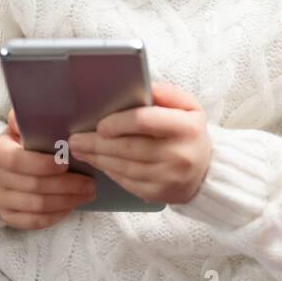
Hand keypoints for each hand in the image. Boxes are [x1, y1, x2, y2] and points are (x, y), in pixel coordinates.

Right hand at [0, 109, 95, 229]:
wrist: (8, 165)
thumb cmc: (24, 143)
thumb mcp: (22, 127)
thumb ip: (23, 119)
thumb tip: (22, 119)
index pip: (16, 160)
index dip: (42, 164)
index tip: (66, 163)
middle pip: (33, 185)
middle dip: (65, 185)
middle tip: (90, 183)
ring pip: (36, 206)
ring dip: (66, 201)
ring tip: (87, 194)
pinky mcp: (7, 216)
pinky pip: (33, 222)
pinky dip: (55, 216)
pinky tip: (71, 206)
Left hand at [68, 81, 210, 204]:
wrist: (205, 172)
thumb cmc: (188, 132)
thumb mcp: (187, 106)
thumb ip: (166, 93)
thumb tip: (141, 86)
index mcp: (186, 127)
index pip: (146, 121)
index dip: (119, 122)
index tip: (100, 124)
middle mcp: (179, 154)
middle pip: (129, 148)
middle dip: (97, 143)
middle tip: (76, 138)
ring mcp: (168, 177)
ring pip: (124, 167)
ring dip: (98, 158)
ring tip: (80, 149)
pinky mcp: (159, 194)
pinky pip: (127, 182)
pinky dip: (109, 172)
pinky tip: (98, 162)